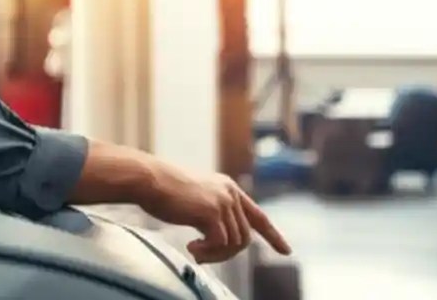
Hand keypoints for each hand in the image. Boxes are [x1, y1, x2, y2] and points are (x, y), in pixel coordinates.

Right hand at [139, 164, 291, 263]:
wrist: (150, 180)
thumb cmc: (165, 191)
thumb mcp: (198, 198)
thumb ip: (214, 212)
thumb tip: (222, 239)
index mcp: (229, 189)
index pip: (259, 216)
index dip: (273, 235)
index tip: (287, 251)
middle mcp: (231, 194)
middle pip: (245, 237)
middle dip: (228, 253)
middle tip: (203, 256)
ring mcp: (223, 202)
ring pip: (235, 244)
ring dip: (215, 255)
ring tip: (195, 251)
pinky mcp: (212, 213)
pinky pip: (220, 244)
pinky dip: (207, 252)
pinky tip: (190, 247)